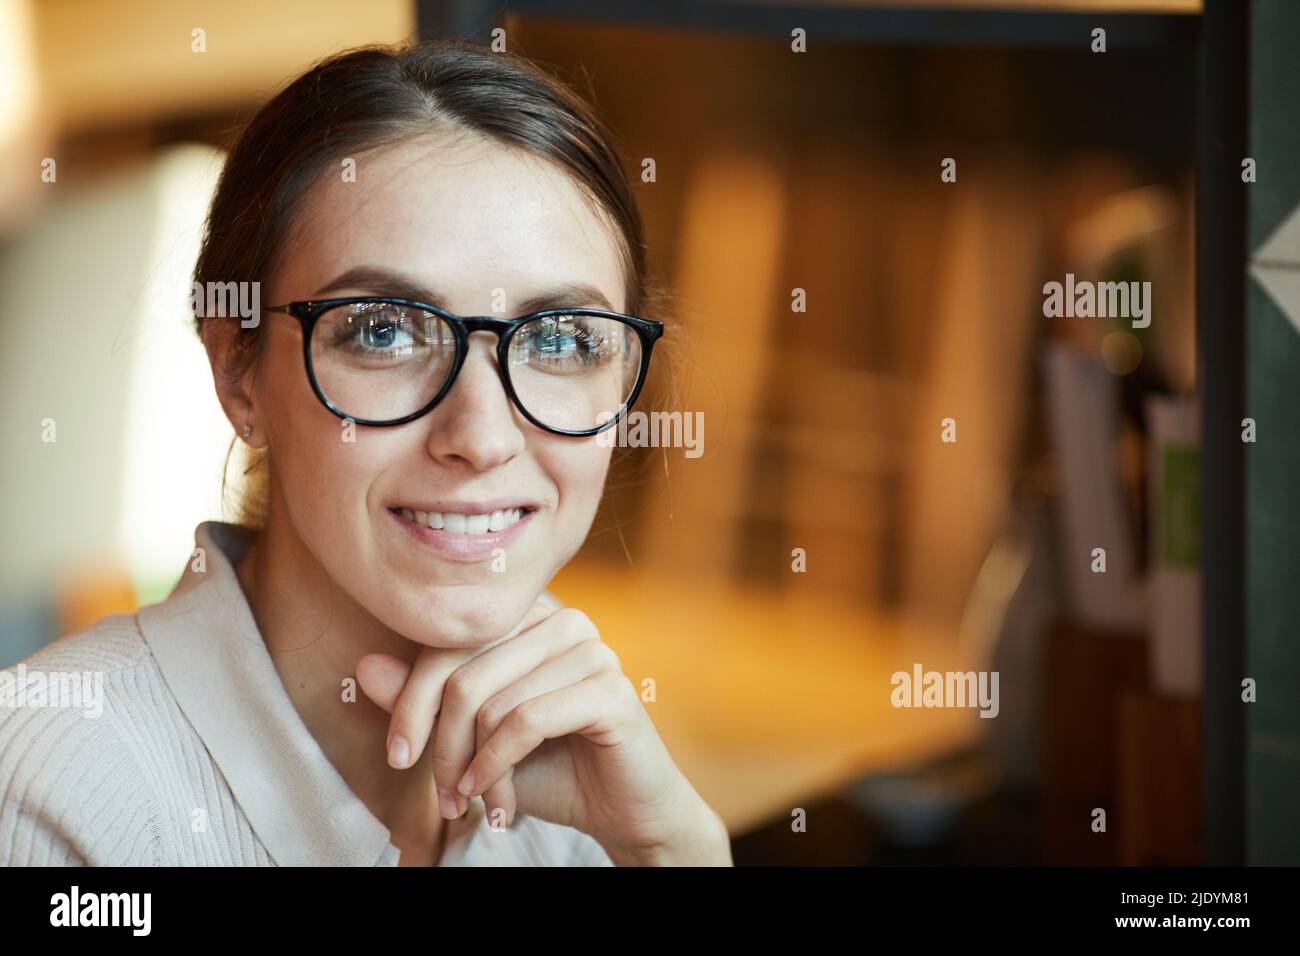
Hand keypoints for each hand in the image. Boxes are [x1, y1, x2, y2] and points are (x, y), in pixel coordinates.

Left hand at [355, 602, 730, 864]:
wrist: (623, 810)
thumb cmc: (550, 768)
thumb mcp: (476, 738)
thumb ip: (425, 701)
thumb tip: (363, 666)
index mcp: (528, 617)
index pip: (446, 641)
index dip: (410, 702)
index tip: (398, 757)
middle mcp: (562, 620)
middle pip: (463, 672)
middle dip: (440, 745)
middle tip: (442, 796)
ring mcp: (591, 650)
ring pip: (491, 702)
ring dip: (471, 767)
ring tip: (473, 803)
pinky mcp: (610, 688)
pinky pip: (526, 721)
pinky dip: (497, 766)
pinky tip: (495, 800)